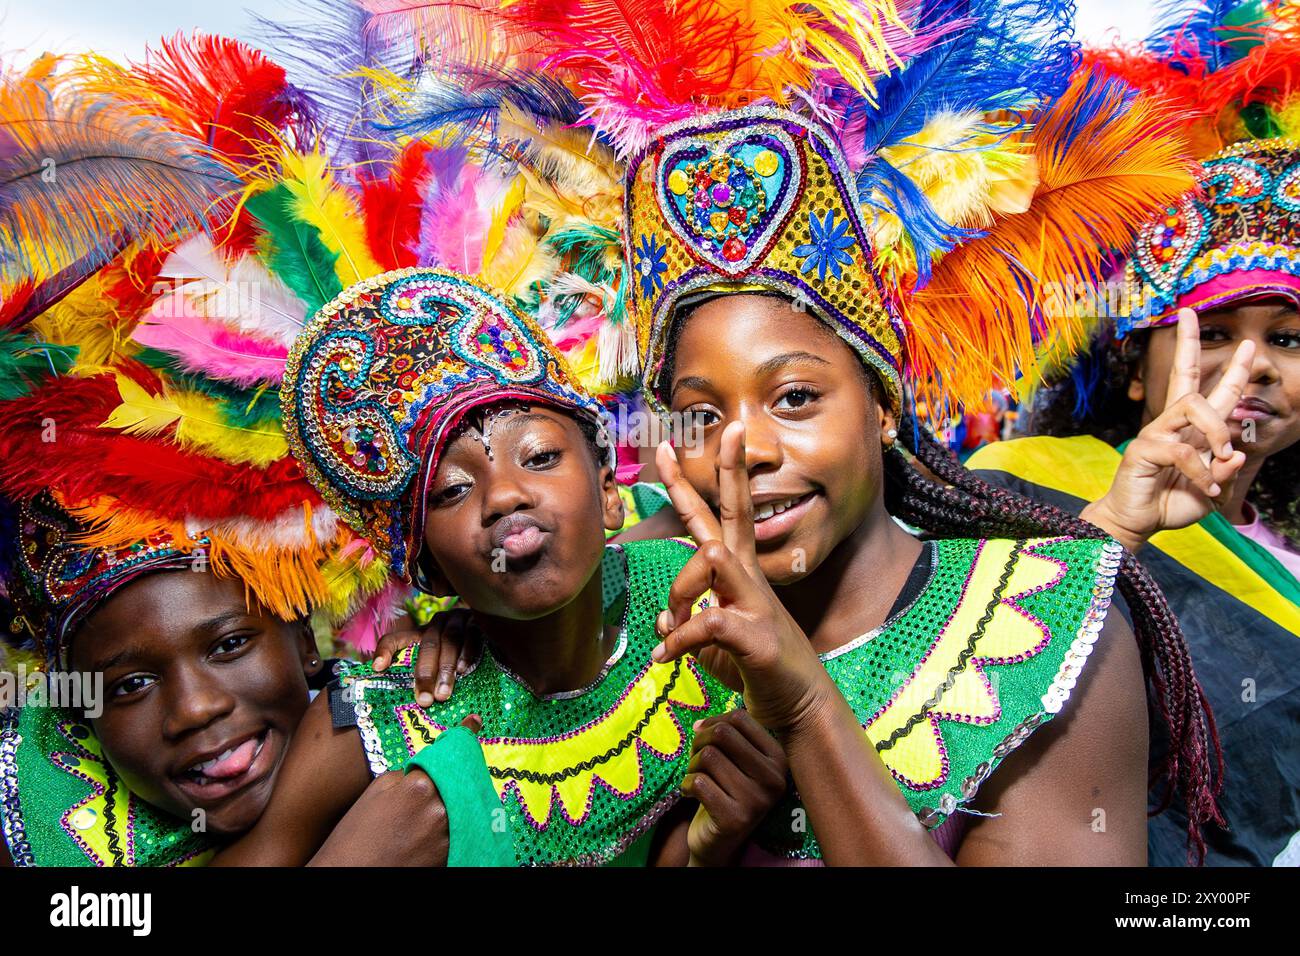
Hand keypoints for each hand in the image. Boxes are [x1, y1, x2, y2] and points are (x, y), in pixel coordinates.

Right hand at [308, 715, 480, 866]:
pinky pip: (463, 830)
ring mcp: (447, 834)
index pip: (449, 753)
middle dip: (462, 773)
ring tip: (440, 806)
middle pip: (463, 779)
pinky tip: (439, 826)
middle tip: (458, 771)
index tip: (475, 723)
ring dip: (460, 801)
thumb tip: (427, 769)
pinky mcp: (450, 854)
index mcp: (418, 785)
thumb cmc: (356, 836)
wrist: (350, 874)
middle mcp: (439, 808)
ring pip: (466, 806)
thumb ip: (407, 775)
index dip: (465, 736)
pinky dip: (457, 824)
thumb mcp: (376, 792)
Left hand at [373, 607, 480, 706]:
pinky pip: (472, 636)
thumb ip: (418, 673)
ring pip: (450, 641)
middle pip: (428, 645)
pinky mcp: (477, 622)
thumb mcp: (436, 662)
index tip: (377, 669)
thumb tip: (395, 689)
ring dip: (446, 669)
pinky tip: (465, 671)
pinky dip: (468, 654)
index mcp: (419, 632)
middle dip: (425, 674)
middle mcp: (437, 623)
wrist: (489, 630)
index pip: (395, 638)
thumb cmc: (456, 656)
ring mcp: (458, 620)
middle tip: (424, 700)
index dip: (385, 651)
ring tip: (443, 694)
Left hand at [652, 422, 835, 735]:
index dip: (698, 479)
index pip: (720, 515)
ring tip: (670, 626)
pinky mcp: (756, 636)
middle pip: (731, 513)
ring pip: (712, 558)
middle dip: (710, 475)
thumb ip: (688, 623)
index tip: (673, 445)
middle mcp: (750, 579)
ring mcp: (757, 604)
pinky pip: (706, 621)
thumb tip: (662, 619)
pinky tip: (667, 659)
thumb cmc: (759, 671)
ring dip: (679, 590)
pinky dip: (679, 640)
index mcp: (741, 574)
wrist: (800, 709)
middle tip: (672, 444)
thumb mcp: (715, 644)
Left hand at [682, 711, 788, 865]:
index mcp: (779, 758)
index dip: (714, 723)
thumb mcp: (736, 760)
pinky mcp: (735, 819)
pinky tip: (691, 795)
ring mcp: (757, 800)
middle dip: (699, 742)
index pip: (740, 718)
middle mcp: (774, 779)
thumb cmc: (726, 792)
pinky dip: (686, 785)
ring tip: (695, 778)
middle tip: (696, 759)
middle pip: (722, 733)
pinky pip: (698, 782)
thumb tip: (700, 723)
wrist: (720, 842)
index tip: (705, 739)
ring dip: (692, 766)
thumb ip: (726, 735)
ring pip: (708, 756)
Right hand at [1083, 309, 1252, 551]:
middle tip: (1190, 312)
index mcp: (1191, 431)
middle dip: (1189, 342)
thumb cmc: (1169, 504)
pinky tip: (1204, 488)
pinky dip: (1200, 471)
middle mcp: (1173, 425)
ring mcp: (1157, 433)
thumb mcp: (1211, 491)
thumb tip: (1235, 453)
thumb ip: (1224, 472)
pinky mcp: (1145, 449)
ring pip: (1194, 407)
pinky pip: (1183, 450)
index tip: (1248, 344)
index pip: (1213, 393)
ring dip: (1216, 431)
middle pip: (1183, 375)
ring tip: (1223, 457)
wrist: (1136, 523)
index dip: (1233, 370)